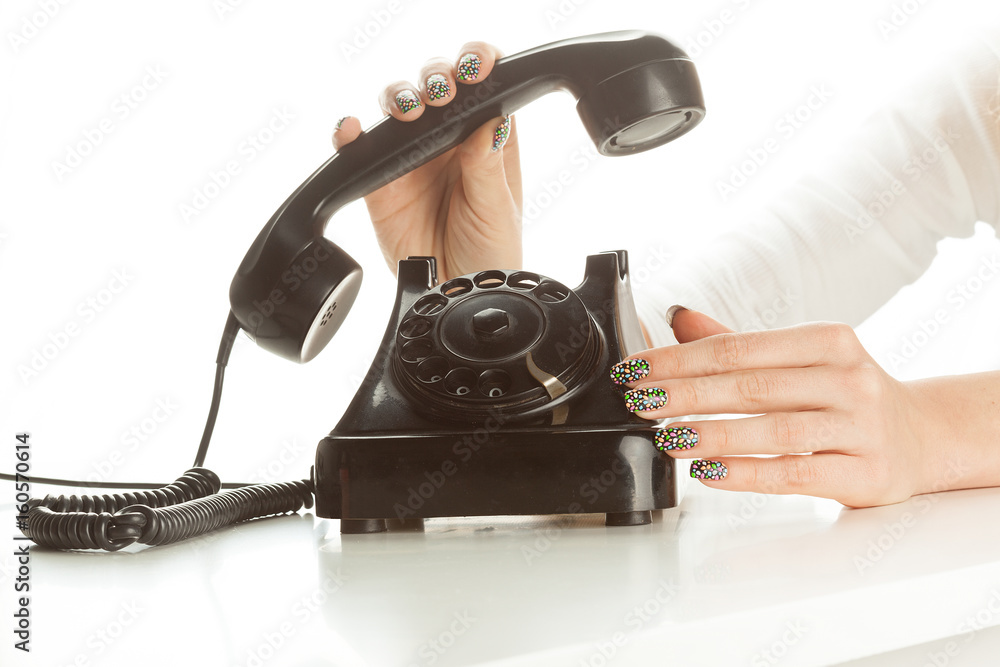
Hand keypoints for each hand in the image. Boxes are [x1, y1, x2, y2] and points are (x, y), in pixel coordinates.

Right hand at [333, 42, 521, 281]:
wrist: (456, 296)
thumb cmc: (489, 254)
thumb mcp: (497, 210)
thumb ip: (488, 167)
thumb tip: (491, 121)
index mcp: (486, 141)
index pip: (484, 87)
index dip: (480, 64)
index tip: (478, 62)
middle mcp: (448, 141)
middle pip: (437, 86)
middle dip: (436, 76)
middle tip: (442, 92)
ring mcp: (411, 158)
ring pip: (399, 107)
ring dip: (400, 96)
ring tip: (409, 110)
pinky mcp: (380, 182)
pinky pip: (361, 150)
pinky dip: (351, 134)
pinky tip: (352, 128)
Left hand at [609, 308, 937, 507]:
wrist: (922, 437)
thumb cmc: (846, 396)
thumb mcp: (802, 359)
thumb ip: (739, 344)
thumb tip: (677, 318)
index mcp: (829, 340)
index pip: (739, 348)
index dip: (679, 359)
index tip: (635, 370)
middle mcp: (848, 378)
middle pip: (750, 386)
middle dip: (684, 394)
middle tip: (639, 401)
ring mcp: (861, 427)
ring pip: (772, 430)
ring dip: (710, 433)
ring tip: (666, 437)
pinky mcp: (866, 473)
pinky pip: (794, 474)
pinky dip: (745, 472)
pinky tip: (707, 471)